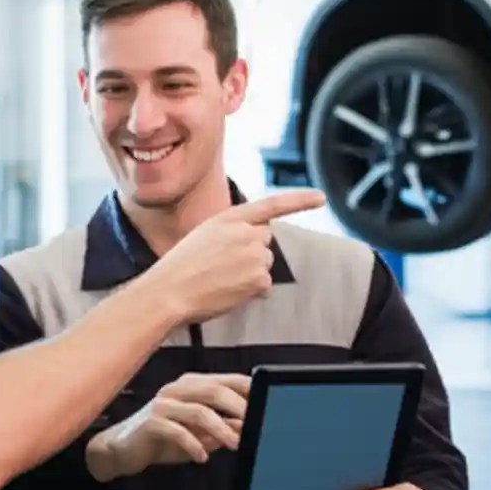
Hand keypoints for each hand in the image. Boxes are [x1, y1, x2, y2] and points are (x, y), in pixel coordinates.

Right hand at [86, 373, 249, 481]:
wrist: (122, 448)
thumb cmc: (162, 438)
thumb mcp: (198, 434)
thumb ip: (221, 428)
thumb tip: (246, 428)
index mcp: (191, 385)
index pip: (226, 380)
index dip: (248, 390)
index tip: (267, 403)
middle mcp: (177, 389)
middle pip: (214, 390)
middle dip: (239, 408)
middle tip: (255, 425)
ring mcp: (163, 403)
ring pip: (199, 410)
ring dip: (221, 429)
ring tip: (234, 445)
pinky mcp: (151, 422)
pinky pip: (177, 431)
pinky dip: (193, 445)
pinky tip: (201, 457)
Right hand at [141, 189, 324, 324]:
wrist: (169, 291)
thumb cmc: (180, 267)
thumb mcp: (203, 235)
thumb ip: (232, 232)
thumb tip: (255, 247)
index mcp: (229, 218)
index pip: (271, 205)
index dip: (299, 200)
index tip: (320, 198)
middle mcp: (246, 233)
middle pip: (266, 240)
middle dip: (253, 251)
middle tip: (224, 265)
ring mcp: (254, 256)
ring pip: (264, 264)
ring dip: (250, 273)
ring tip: (221, 279)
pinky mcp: (259, 279)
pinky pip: (263, 286)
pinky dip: (250, 291)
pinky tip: (228, 291)